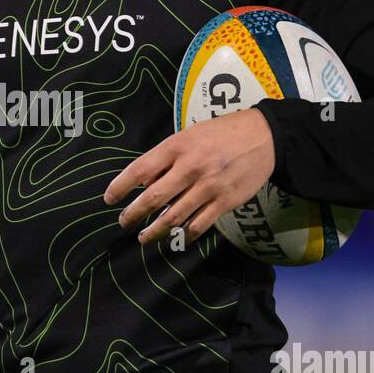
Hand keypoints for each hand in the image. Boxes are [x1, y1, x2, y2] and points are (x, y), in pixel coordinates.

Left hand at [103, 108, 274, 246]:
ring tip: (144, 238)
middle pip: (153, 198)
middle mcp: (190, 167)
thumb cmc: (221, 133)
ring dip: (155, 231)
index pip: (139, 170)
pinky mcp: (225, 201)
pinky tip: (179, 238)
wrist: (264, 136)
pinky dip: (186, 234)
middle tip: (123, 223)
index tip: (109, 199)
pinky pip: (200, 224)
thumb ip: (166, 158)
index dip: (120, 187)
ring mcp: (208, 187)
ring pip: (174, 217)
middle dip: (133, 214)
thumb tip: (143, 182)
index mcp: (177, 147)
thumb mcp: (189, 135)